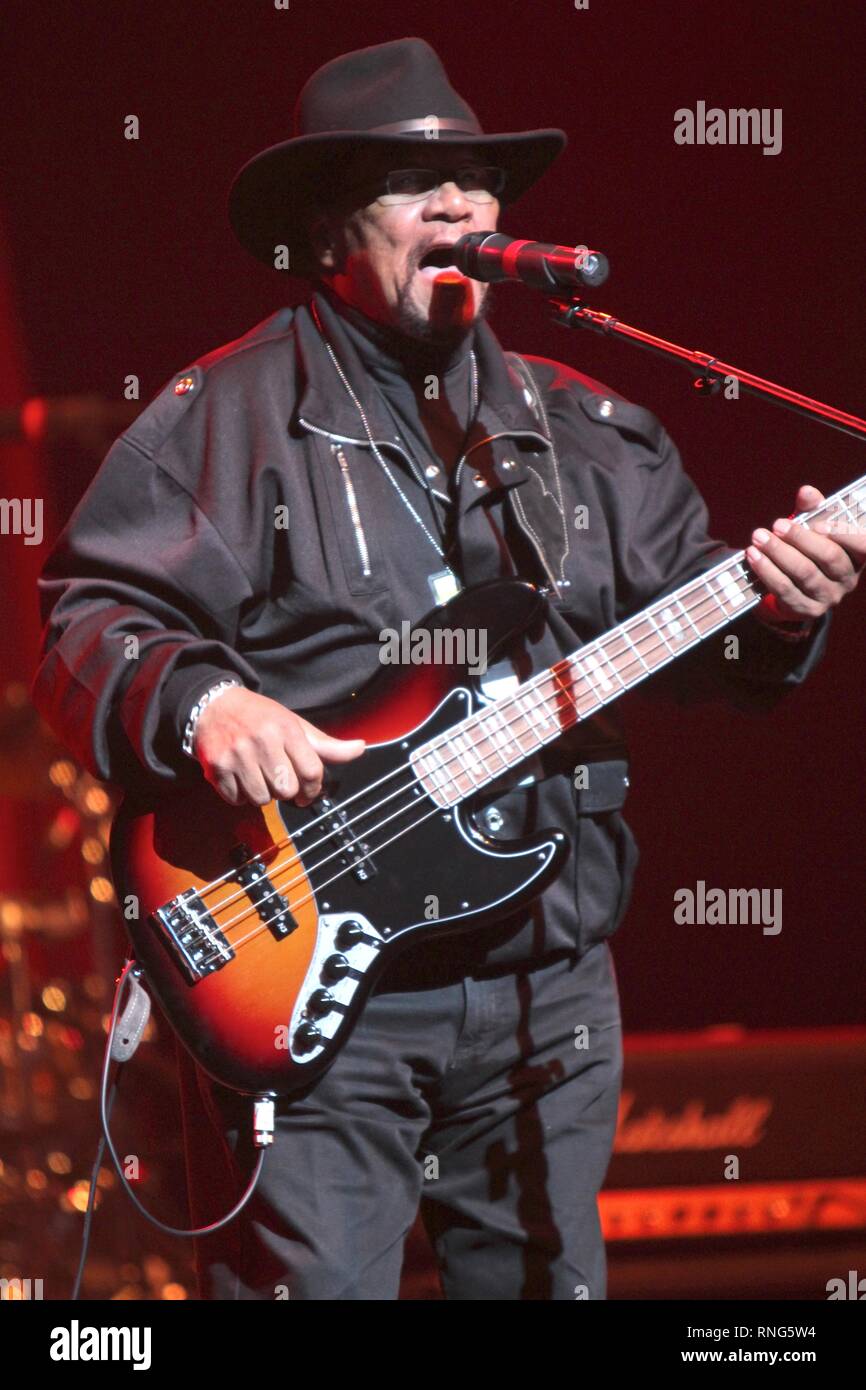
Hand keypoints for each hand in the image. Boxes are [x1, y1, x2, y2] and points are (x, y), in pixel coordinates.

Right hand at [193, 687, 365, 806]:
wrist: (215, 706)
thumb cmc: (260, 717)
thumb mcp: (294, 724)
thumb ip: (325, 744)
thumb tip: (359, 748)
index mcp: (286, 729)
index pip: (311, 772)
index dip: (313, 789)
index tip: (307, 792)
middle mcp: (262, 740)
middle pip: (287, 789)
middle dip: (286, 791)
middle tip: (278, 779)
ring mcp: (237, 754)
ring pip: (261, 798)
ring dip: (262, 794)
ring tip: (258, 776)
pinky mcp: (217, 767)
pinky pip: (237, 799)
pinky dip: (240, 795)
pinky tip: (240, 777)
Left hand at [745, 483, 865, 624]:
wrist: (795, 586)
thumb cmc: (810, 547)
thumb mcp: (814, 525)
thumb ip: (813, 508)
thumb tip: (806, 492)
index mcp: (857, 555)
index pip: (864, 545)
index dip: (843, 533)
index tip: (817, 523)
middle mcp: (848, 578)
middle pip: (829, 557)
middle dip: (800, 538)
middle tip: (777, 524)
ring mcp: (829, 597)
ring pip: (805, 573)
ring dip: (778, 553)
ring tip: (758, 537)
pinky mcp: (807, 610)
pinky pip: (785, 590)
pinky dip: (767, 571)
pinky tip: (753, 556)